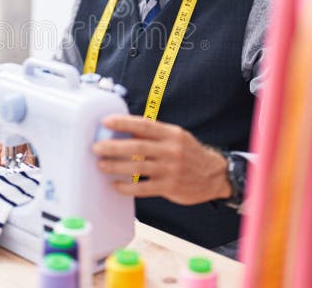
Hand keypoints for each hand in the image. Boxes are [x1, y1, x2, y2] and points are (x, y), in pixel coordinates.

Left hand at [92, 114, 231, 204]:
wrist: (215, 175)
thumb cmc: (189, 153)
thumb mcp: (176, 137)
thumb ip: (153, 135)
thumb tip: (124, 132)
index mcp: (171, 134)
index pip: (144, 125)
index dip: (124, 123)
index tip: (106, 122)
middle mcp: (172, 150)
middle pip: (137, 148)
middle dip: (113, 147)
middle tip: (96, 148)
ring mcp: (171, 170)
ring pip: (138, 168)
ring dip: (116, 166)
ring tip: (101, 165)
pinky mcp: (170, 187)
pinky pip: (143, 188)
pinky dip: (127, 187)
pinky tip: (116, 184)